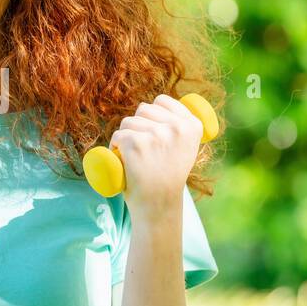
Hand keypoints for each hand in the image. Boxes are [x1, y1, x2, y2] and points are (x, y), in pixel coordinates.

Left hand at [108, 94, 203, 218]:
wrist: (159, 205)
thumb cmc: (168, 177)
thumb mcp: (185, 148)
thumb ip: (179, 128)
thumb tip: (160, 105)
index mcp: (192, 126)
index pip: (162, 100)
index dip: (152, 113)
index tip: (152, 131)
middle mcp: (177, 127)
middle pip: (143, 109)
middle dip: (138, 125)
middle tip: (142, 148)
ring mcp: (156, 134)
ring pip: (128, 122)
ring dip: (125, 136)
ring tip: (134, 157)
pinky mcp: (136, 143)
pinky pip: (118, 136)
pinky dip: (114, 147)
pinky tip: (122, 160)